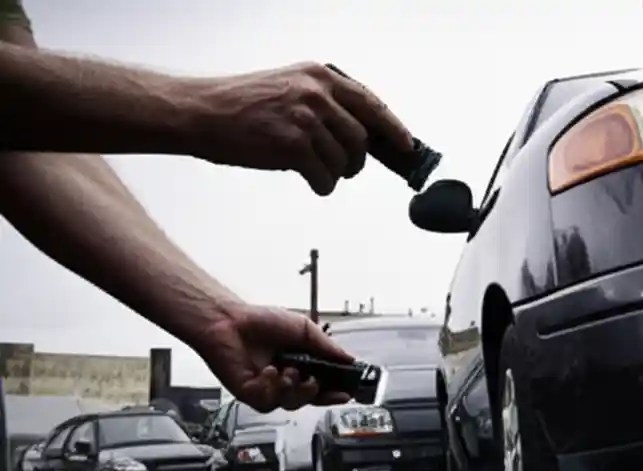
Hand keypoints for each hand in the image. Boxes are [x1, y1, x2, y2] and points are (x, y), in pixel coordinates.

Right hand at [185, 62, 412, 194]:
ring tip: (319, 173)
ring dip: (336, 174)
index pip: (371, 104)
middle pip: (361, 139)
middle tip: (346, 169)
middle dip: (357, 161)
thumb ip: (325, 101)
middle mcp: (316, 93)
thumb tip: (361, 131)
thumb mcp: (290, 85)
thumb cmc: (242, 104)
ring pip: (344, 161)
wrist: (201, 112)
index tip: (405, 145)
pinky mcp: (292, 146)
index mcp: (320, 76)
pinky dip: (323, 186)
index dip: (393, 128)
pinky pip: (325, 177)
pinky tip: (312, 183)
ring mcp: (305, 119)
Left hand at [197, 303, 354, 411]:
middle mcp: (285, 379)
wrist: (229, 321)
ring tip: (288, 371)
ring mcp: (268, 389)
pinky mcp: (250, 394)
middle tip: (316, 382)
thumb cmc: (261, 321)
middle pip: (309, 400)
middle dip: (315, 394)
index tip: (347, 393)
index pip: (323, 386)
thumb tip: (349, 359)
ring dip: (293, 389)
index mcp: (301, 365)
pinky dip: (271, 387)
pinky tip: (268, 371)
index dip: (335, 393)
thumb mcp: (304, 329)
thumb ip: (327, 347)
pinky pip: (267, 402)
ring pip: (290, 404)